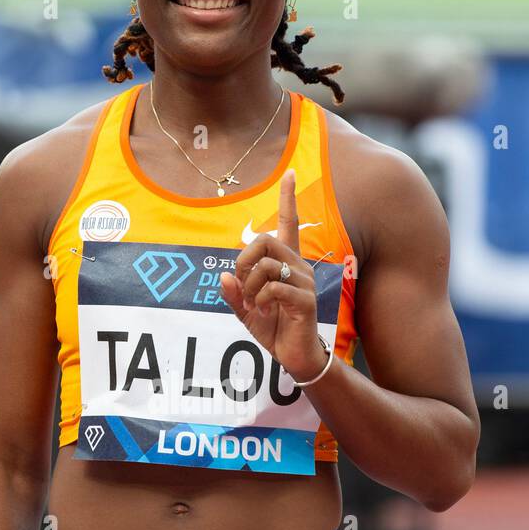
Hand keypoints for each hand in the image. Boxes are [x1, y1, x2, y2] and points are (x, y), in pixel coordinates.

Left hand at [220, 169, 328, 382]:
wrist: (294, 356)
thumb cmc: (274, 328)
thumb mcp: (246, 309)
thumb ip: (234, 293)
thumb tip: (223, 275)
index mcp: (286, 263)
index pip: (289, 223)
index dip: (288, 198)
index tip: (288, 173)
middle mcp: (298, 266)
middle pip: (266, 239)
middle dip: (244, 259)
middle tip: (241, 283)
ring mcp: (304, 281)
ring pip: (267, 264)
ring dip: (250, 285)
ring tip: (254, 303)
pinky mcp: (305, 299)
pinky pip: (274, 287)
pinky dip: (259, 299)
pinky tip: (263, 310)